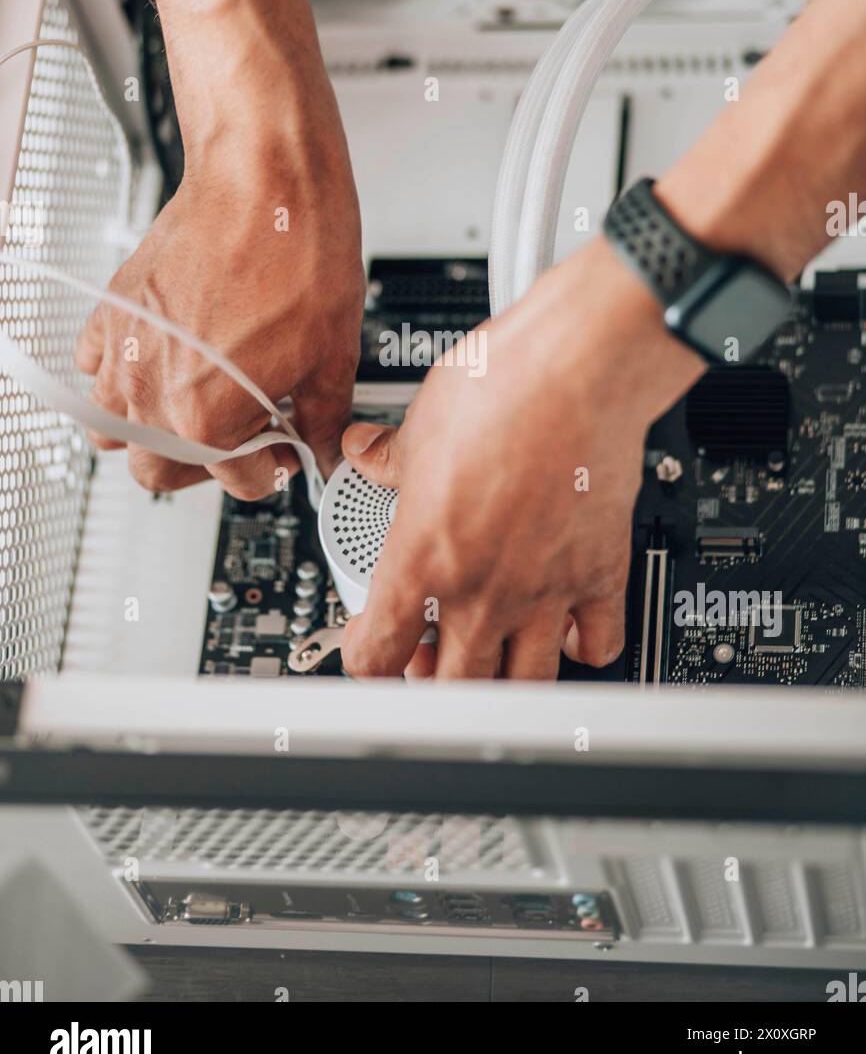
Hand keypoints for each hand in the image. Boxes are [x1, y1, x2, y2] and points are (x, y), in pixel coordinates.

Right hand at [77, 116, 364, 498]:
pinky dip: (116, 375)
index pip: (236, 480)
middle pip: (157, 471)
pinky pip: (92, 368)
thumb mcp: (331, 356)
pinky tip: (160, 359)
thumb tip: (324, 444)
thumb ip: (322, 418)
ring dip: (149, 430)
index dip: (272, 469)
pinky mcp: (111, 313)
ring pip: (110, 429)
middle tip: (240, 439)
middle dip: (202, 466)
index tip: (284, 449)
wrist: (265, 181)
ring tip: (192, 406)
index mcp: (206, 418)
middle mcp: (152, 393)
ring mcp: (125, 353)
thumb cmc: (298, 255)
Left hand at [340, 238, 703, 678]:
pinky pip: (597, 642)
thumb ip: (388, 456)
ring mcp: (544, 590)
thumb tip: (365, 450)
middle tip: (429, 657)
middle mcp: (481, 589)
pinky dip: (582, 647)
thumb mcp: (419, 422)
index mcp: (422, 557)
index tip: (369, 646)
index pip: (377, 653)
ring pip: (523, 683)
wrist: (576, 368)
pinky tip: (568, 628)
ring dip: (503, 681)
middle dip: (432, 681)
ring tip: (493, 657)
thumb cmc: (499, 388)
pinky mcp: (599, 574)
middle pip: (450, 685)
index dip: (365, 660)